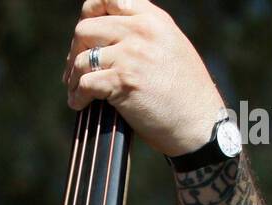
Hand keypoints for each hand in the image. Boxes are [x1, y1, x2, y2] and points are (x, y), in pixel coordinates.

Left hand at [64, 1, 224, 157]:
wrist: (200, 122)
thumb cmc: (186, 93)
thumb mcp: (170, 46)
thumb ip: (145, 34)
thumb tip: (113, 36)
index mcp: (152, 18)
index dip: (88, 15)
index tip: (86, 37)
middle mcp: (141, 31)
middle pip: (86, 29)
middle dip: (75, 51)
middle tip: (74, 69)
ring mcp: (131, 55)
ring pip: (82, 58)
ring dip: (72, 77)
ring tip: (74, 90)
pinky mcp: (124, 82)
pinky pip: (85, 83)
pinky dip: (77, 96)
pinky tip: (79, 104)